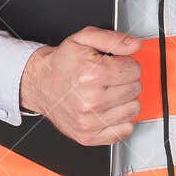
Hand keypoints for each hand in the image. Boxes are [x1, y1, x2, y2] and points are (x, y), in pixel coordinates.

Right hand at [19, 27, 142, 144]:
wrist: (40, 84)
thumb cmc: (62, 63)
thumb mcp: (84, 39)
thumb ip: (114, 39)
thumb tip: (135, 46)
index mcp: (92, 74)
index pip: (134, 70)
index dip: (127, 64)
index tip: (117, 65)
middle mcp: (91, 100)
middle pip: (135, 89)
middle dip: (126, 80)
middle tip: (110, 78)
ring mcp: (89, 121)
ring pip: (133, 110)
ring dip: (125, 100)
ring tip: (109, 93)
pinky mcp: (88, 136)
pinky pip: (124, 130)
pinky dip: (120, 120)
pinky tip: (108, 110)